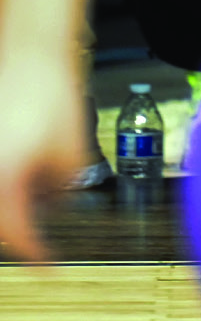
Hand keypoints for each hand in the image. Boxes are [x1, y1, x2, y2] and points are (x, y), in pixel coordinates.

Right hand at [0, 45, 90, 262]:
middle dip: (22, 226)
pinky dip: (10, 178)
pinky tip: (28, 162)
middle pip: (1, 218)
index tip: (49, 266)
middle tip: (42, 232)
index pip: (17, 234)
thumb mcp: (74, 152)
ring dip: (15, 200)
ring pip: (0, 196)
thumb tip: (56, 207)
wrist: (32, 54)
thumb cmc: (50, 94)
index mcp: (4, 181)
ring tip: (40, 181)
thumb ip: (63, 190)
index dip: (37, 255)